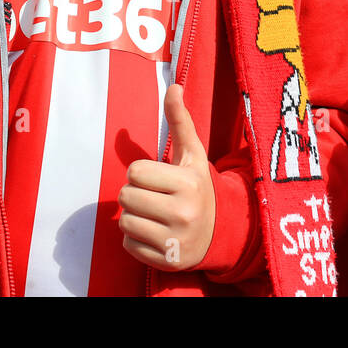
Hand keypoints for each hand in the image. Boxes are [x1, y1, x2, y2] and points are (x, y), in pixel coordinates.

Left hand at [118, 85, 215, 271]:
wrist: (223, 230)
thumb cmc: (197, 184)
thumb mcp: (192, 153)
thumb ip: (179, 121)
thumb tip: (173, 86)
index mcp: (188, 182)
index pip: (135, 172)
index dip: (142, 173)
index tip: (159, 178)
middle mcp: (184, 211)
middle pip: (125, 197)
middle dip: (135, 194)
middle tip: (155, 197)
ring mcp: (176, 239)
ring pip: (124, 222)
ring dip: (133, 217)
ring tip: (154, 215)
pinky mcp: (168, 261)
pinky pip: (129, 245)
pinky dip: (136, 240)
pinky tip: (155, 234)